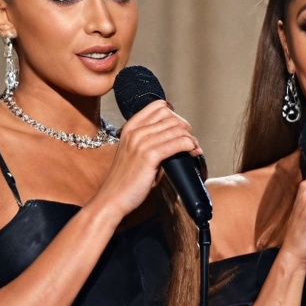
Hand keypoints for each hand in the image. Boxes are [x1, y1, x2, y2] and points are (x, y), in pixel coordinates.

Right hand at [90, 100, 199, 218]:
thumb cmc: (124, 180)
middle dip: (186, 129)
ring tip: (194, 149)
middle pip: (171, 118)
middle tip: (191, 143)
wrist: (112, 198)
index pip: (159, 107)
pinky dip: (190, 146)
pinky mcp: (149, 156)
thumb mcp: (133, 153)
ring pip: (178, 129)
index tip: (181, 131)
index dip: (175, 117)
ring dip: (191, 139)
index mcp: (130, 128)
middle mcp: (135, 132)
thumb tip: (174, 139)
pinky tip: (192, 153)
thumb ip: (148, 142)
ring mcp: (141, 143)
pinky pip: (179, 143)